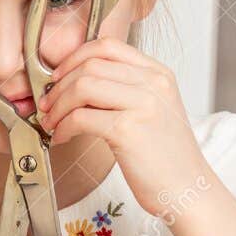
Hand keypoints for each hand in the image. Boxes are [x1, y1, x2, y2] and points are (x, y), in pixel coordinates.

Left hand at [37, 39, 211, 220]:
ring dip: (58, 106)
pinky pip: (80, 118)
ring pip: (82, 87)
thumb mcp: (154, 109)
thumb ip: (125, 89)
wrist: (187, 190)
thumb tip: (76, 81)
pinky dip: (63, 127)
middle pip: (90, 65)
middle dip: (59, 85)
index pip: (107, 46)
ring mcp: (142, 104)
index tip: (59, 76)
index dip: (75, 58)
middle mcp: (153, 83)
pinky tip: (61, 138)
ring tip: (52, 122)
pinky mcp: (127, 130)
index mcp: (158, 73)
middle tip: (48, 104)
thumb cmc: (166, 157)